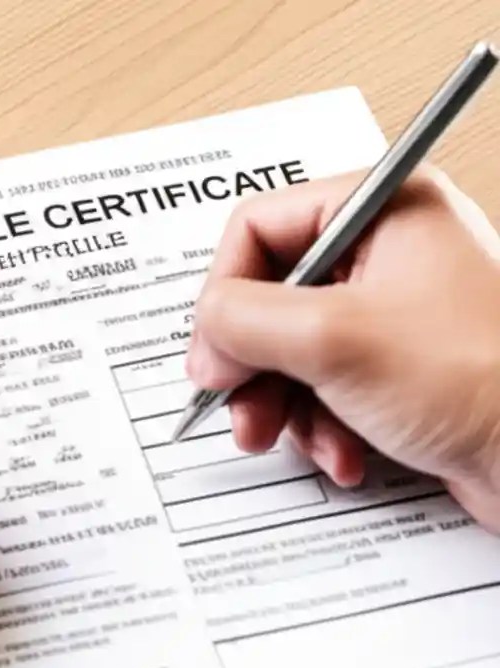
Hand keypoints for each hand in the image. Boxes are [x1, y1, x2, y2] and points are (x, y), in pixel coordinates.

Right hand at [186, 166, 499, 529]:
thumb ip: (244, 321)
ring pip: (290, 347)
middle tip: (236, 398)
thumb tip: (206, 330)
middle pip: (268, 294)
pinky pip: (324, 384)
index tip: (215, 349)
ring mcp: (393, 310)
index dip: (225, 291)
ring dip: (279, 402)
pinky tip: (341, 449)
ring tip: (285, 434)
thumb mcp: (334, 339)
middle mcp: (387, 250)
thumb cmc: (483, 381)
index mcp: (382, 208)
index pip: (259, 226)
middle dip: (249, 361)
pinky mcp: (398, 365)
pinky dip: (319, 423)